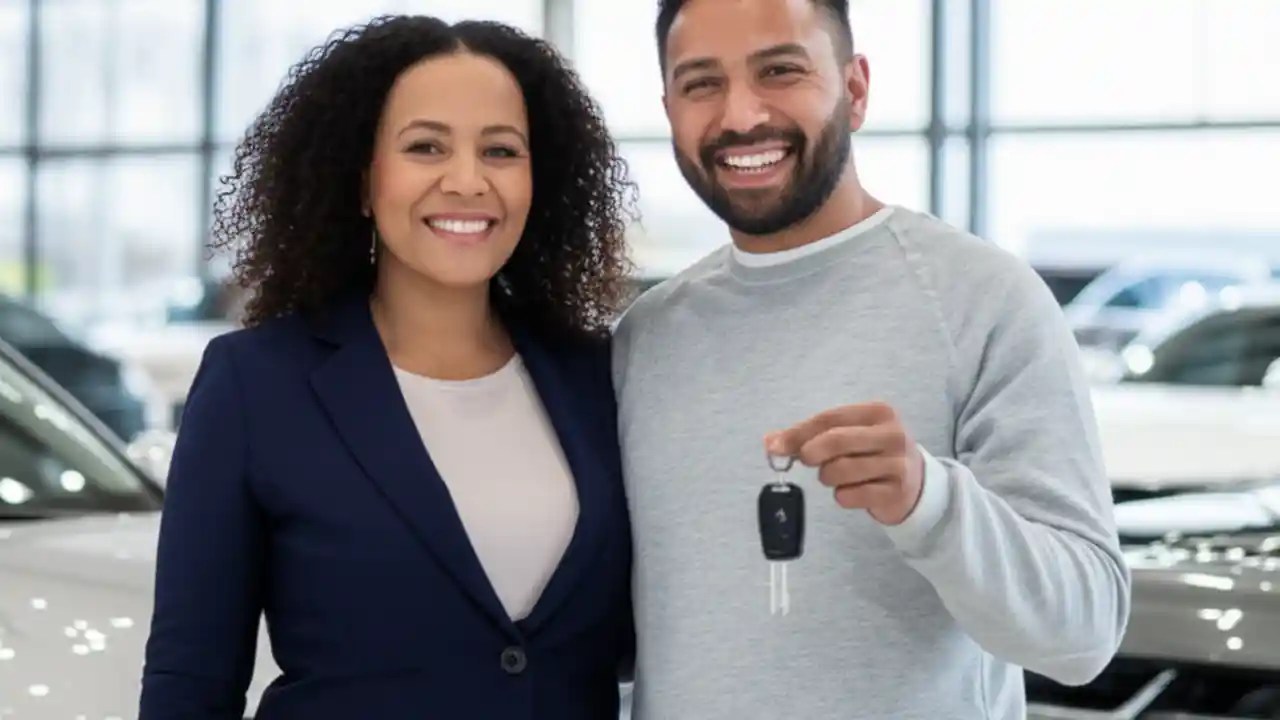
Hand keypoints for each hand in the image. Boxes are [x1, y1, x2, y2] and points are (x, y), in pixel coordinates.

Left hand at [766, 402, 924, 525]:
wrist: (916, 484)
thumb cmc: (873, 454)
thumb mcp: (849, 436)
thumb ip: (810, 435)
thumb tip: (770, 442)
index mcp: (878, 412)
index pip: (829, 418)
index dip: (798, 433)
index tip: (775, 447)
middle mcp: (892, 434)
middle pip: (835, 441)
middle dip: (811, 453)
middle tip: (808, 461)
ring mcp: (897, 463)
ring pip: (840, 470)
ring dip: (828, 477)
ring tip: (836, 476)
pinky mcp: (896, 491)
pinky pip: (851, 496)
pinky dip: (842, 496)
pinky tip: (852, 492)